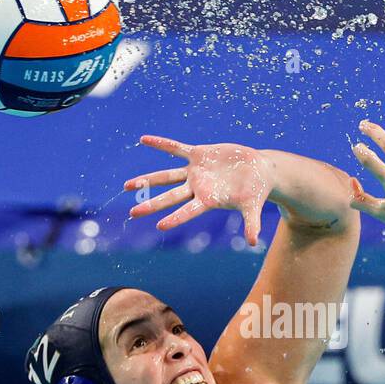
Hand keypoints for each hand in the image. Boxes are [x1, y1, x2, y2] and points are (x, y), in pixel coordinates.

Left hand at [125, 136, 273, 245]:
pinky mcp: (198, 155)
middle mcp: (197, 187)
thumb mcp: (252, 207)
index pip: (188, 211)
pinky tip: (143, 140)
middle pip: (170, 197)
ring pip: (167, 176)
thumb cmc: (255, 192)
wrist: (258, 170)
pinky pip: (175, 148)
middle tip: (133, 212)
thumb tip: (254, 243)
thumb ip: (252, 223)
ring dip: (148, 180)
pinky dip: (161, 144)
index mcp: (208, 201)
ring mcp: (195, 172)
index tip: (160, 226)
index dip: (176, 218)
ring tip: (126, 186)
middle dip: (151, 204)